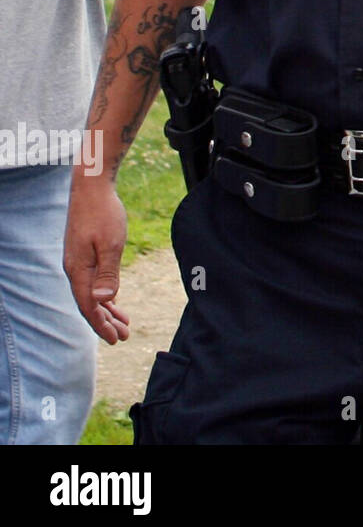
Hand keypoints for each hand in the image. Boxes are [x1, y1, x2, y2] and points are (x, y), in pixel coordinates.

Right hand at [63, 179, 130, 343]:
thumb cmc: (103, 213)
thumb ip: (107, 273)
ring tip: (123, 323)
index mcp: (79, 271)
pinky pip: (92, 281)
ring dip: (107, 310)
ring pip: (91, 293)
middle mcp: (74, 269)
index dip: (101, 325)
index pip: (89, 307)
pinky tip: (113, 300)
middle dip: (106, 322)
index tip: (116, 339)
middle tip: (124, 336)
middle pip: (89, 304)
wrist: (91, 187)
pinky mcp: (83, 253)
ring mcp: (78, 261)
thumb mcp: (111, 243)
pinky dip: (104, 294)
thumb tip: (104, 301)